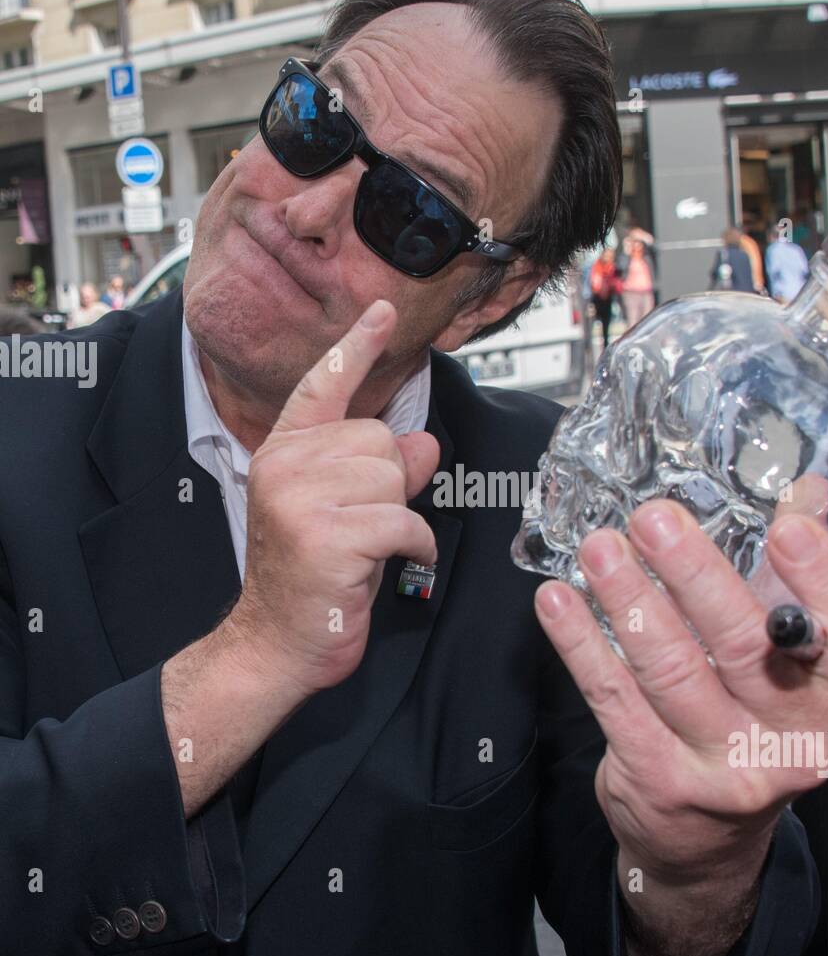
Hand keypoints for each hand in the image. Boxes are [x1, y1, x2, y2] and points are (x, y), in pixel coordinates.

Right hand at [227, 300, 438, 696]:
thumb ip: (382, 470)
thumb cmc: (312, 579)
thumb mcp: (348, 512)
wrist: (276, 644)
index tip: (384, 311)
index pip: (322, 386)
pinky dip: (413, 545)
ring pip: (392, 478)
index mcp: (282, 451)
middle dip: (390, 484)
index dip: (357, 348)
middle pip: (379, 440)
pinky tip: (392, 563)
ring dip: (398, 518)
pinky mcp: (325, 537)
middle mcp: (283, 466)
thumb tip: (423, 441)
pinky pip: (402, 521)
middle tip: (364, 527)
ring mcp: (299, 500)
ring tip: (367, 549)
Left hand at [534, 499, 827, 885]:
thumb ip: (800, 577)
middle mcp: (794, 743)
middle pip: (748, 648)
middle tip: (655, 519)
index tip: (787, 526)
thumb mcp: (795, 661)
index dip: (827, 581)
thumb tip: (804, 492)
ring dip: (629, 599)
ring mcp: (725, 768)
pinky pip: (615, 699)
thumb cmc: (756, 722)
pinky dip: (582, 644)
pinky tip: (560, 601)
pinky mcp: (659, 779)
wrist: (706, 839)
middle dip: (695, 574)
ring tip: (601, 548)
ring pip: (673, 671)